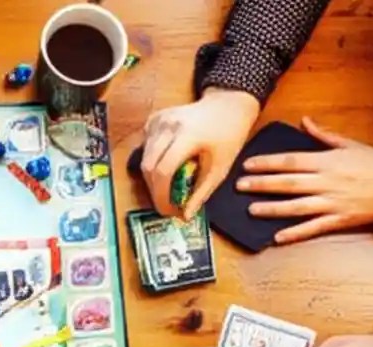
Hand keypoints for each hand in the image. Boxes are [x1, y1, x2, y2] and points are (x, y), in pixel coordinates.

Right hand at [141, 88, 260, 218]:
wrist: (228, 105)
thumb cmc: (228, 135)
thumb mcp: (220, 167)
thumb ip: (201, 192)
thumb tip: (185, 216)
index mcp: (187, 136)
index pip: (162, 171)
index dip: (161, 196)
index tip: (168, 211)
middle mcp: (168, 125)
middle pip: (148, 167)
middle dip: (155, 190)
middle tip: (167, 203)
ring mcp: (158, 120)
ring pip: (143, 158)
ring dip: (153, 177)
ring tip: (168, 186)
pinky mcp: (154, 119)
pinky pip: (145, 147)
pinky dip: (152, 161)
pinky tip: (165, 163)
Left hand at [240, 117, 372, 243]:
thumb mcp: (352, 145)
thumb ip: (325, 136)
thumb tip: (305, 122)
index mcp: (328, 161)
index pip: (290, 161)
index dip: (266, 163)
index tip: (247, 165)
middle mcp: (327, 182)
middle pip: (287, 183)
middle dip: (261, 185)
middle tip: (238, 186)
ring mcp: (333, 202)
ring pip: (296, 207)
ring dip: (271, 209)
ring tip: (250, 210)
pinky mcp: (340, 219)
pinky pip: (313, 227)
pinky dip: (295, 233)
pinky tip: (276, 237)